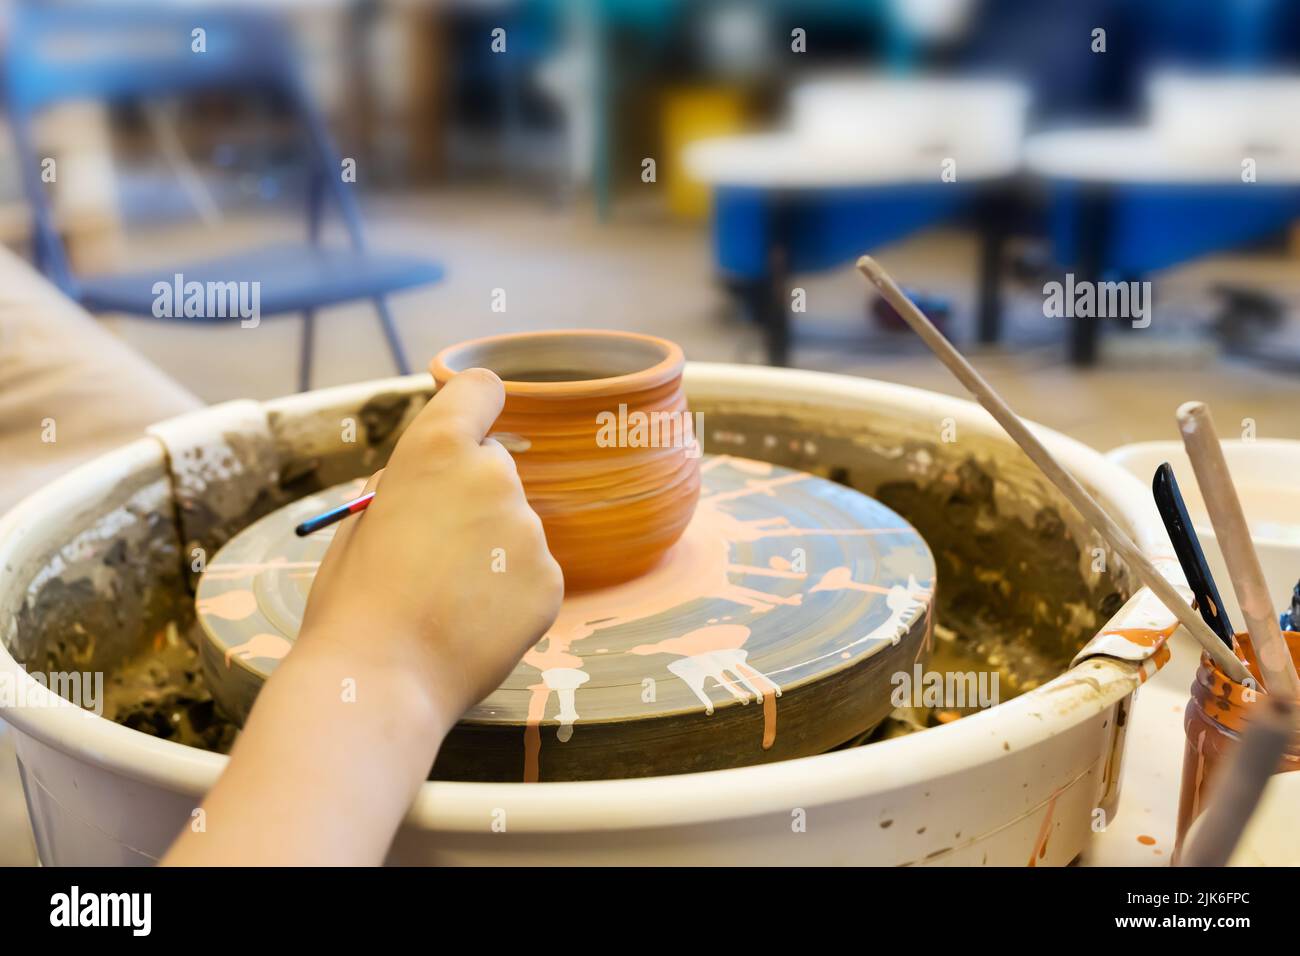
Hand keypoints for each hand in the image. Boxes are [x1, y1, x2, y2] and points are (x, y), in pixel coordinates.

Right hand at [298, 367, 563, 727]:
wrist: (380, 680)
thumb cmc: (354, 600)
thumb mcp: (360, 520)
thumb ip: (403, 484)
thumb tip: (430, 477)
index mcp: (437, 448)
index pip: (481, 389)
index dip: (473, 406)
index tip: (468, 424)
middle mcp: (494, 476)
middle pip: (495, 467)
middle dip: (471, 496)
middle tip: (431, 551)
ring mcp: (528, 529)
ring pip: (514, 526)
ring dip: (490, 550)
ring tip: (444, 599)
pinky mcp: (551, 578)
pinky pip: (531, 573)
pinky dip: (509, 593)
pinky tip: (471, 622)